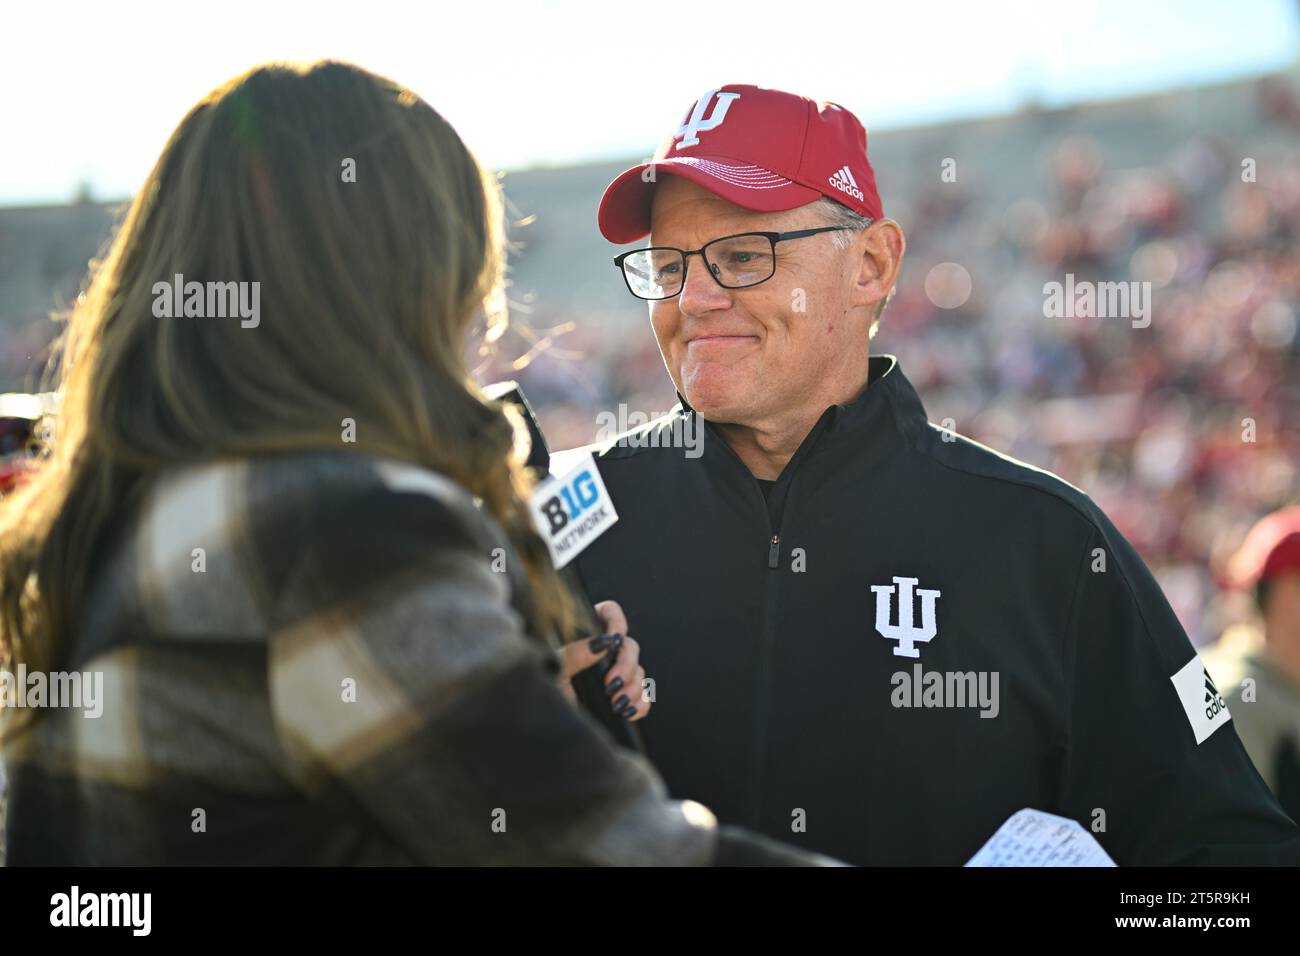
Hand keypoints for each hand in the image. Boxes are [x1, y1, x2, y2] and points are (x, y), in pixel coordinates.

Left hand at [556, 600, 649, 720]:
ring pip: (639, 671)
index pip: (608, 613)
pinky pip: (643, 697)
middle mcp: (602, 653)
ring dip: (633, 688)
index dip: (616, 620)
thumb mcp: (553, 667)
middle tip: (612, 683)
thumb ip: (574, 653)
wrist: (544, 722)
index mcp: (584, 635)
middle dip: (626, 665)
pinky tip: (626, 711)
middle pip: (629, 645)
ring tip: (615, 702)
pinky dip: (640, 704)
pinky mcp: (620, 697)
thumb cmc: (543, 688)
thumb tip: (601, 644)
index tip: (615, 638)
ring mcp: (613, 675)